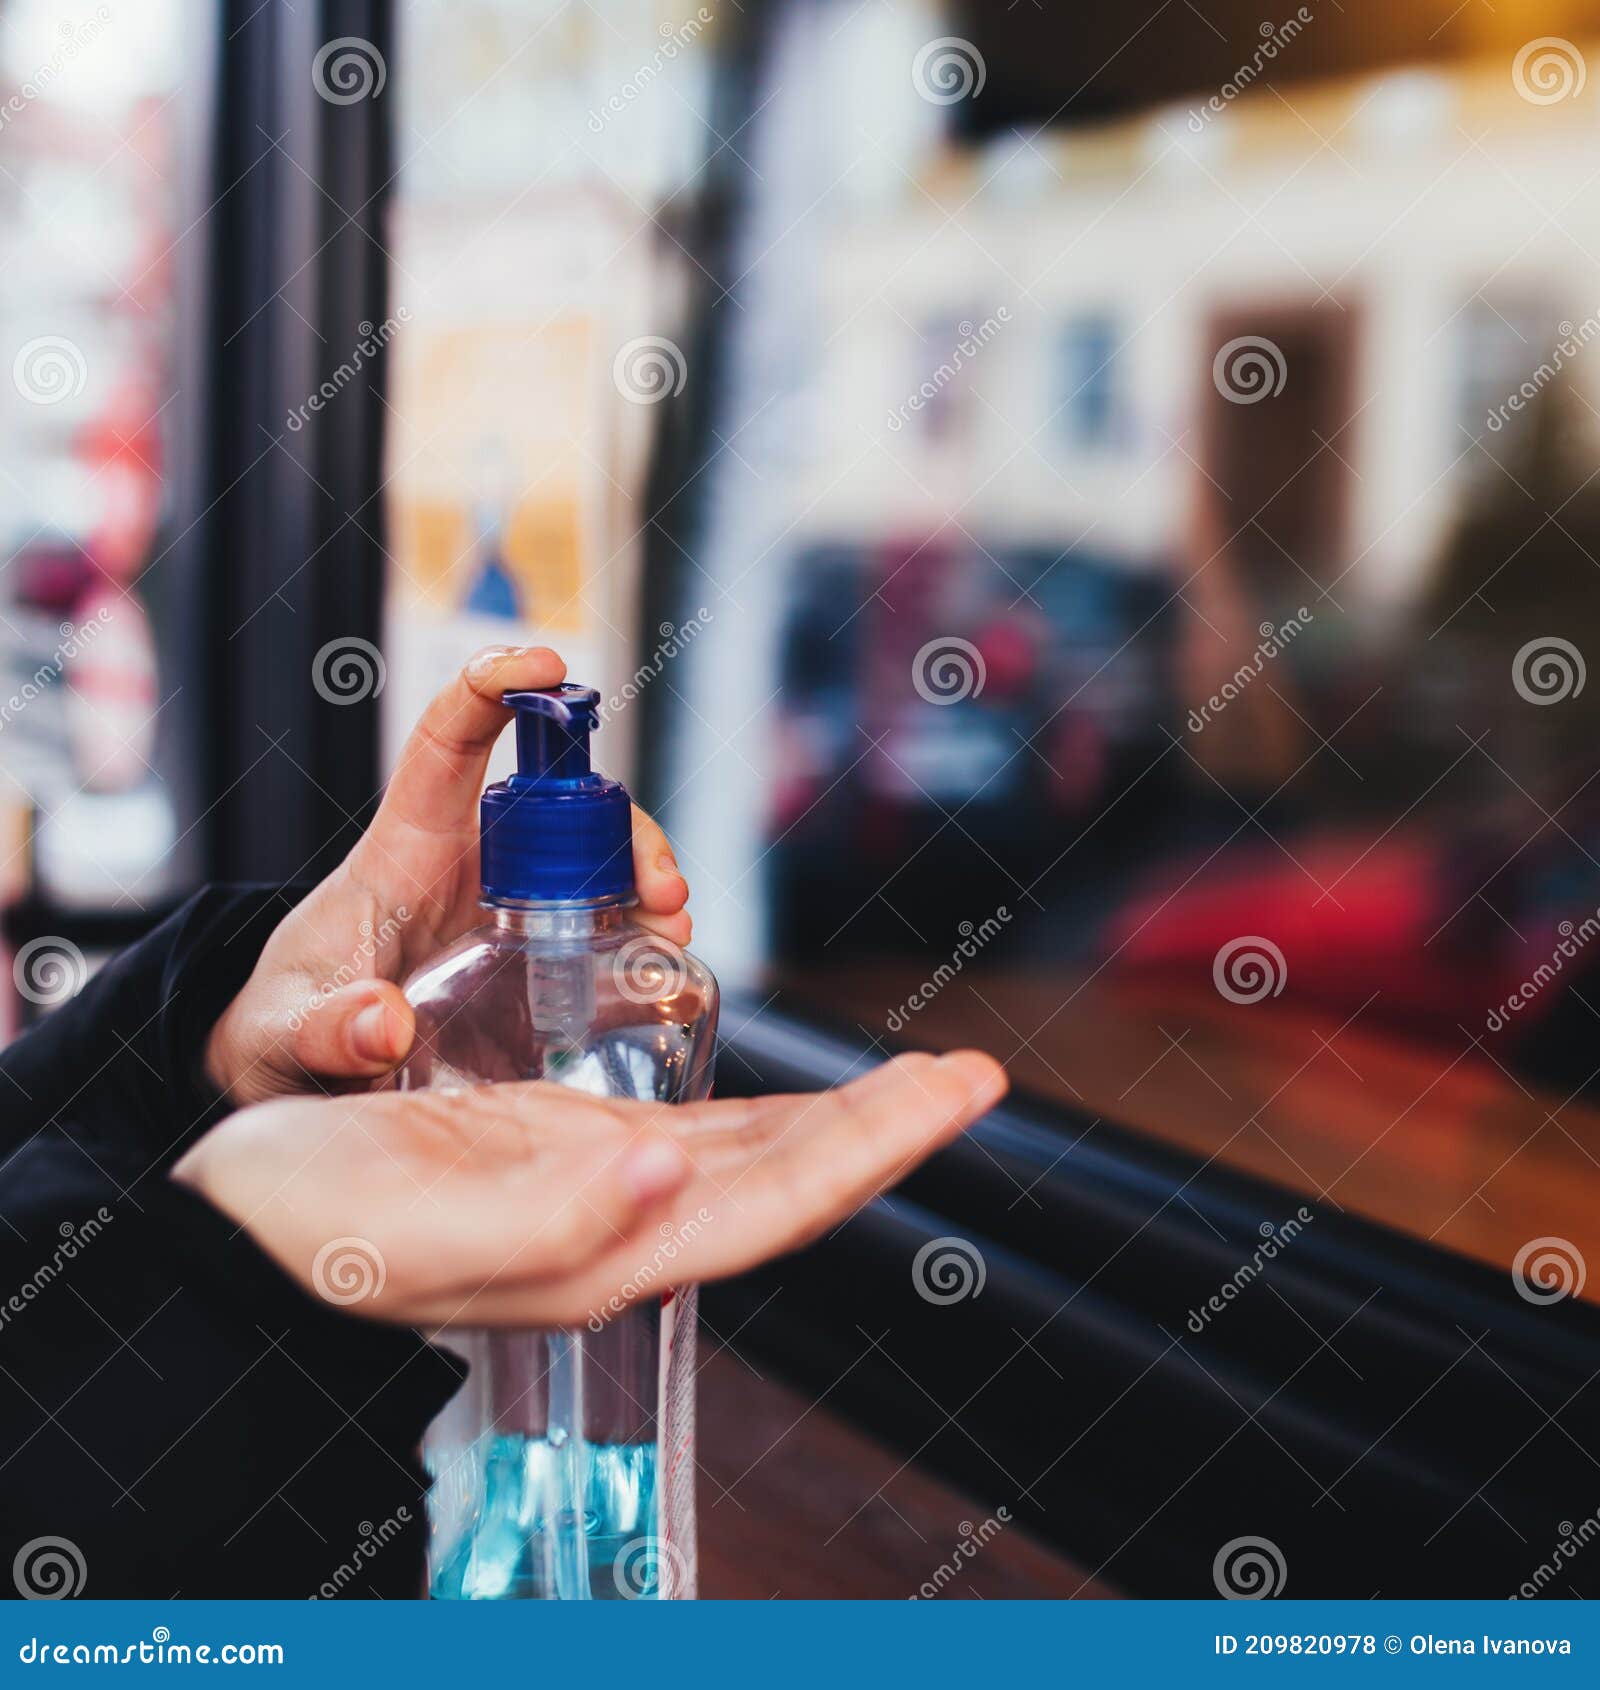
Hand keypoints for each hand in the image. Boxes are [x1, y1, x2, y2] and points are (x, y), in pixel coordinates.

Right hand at [174, 1052, 1007, 1327]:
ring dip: (847, 1114)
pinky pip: (700, 1127)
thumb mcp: (411, 1224)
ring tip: (921, 1073)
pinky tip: (802, 1089)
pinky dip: (767, 1104)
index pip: (779, 1201)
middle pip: (794, 1177)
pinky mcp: (573, 1149)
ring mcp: (607, 1189)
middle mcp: (627, 1227)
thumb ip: (547, 1217)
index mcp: (606, 1251)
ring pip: (759, 1154)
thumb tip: (665, 1173)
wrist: (242, 1221)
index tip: (954, 1091)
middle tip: (976, 1071)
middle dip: (890, 1126)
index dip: (875, 1146)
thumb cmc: (309, 1226)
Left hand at [205, 647, 690, 1107]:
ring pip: (597, 864)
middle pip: (561, 808)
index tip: (548, 666)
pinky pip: (600, 923)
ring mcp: (509, 905)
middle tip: (662, 889)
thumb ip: (326, 1029)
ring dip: (646, 884)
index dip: (496, 685)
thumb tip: (385, 1024)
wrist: (302, 1065)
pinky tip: (658, 966)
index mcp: (406, 848)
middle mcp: (471, 860)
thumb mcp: (284, 1032)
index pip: (449, 741)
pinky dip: (639, 934)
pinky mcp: (533, 952)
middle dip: (624, 830)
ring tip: (671, 934)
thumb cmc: (284, 1022)